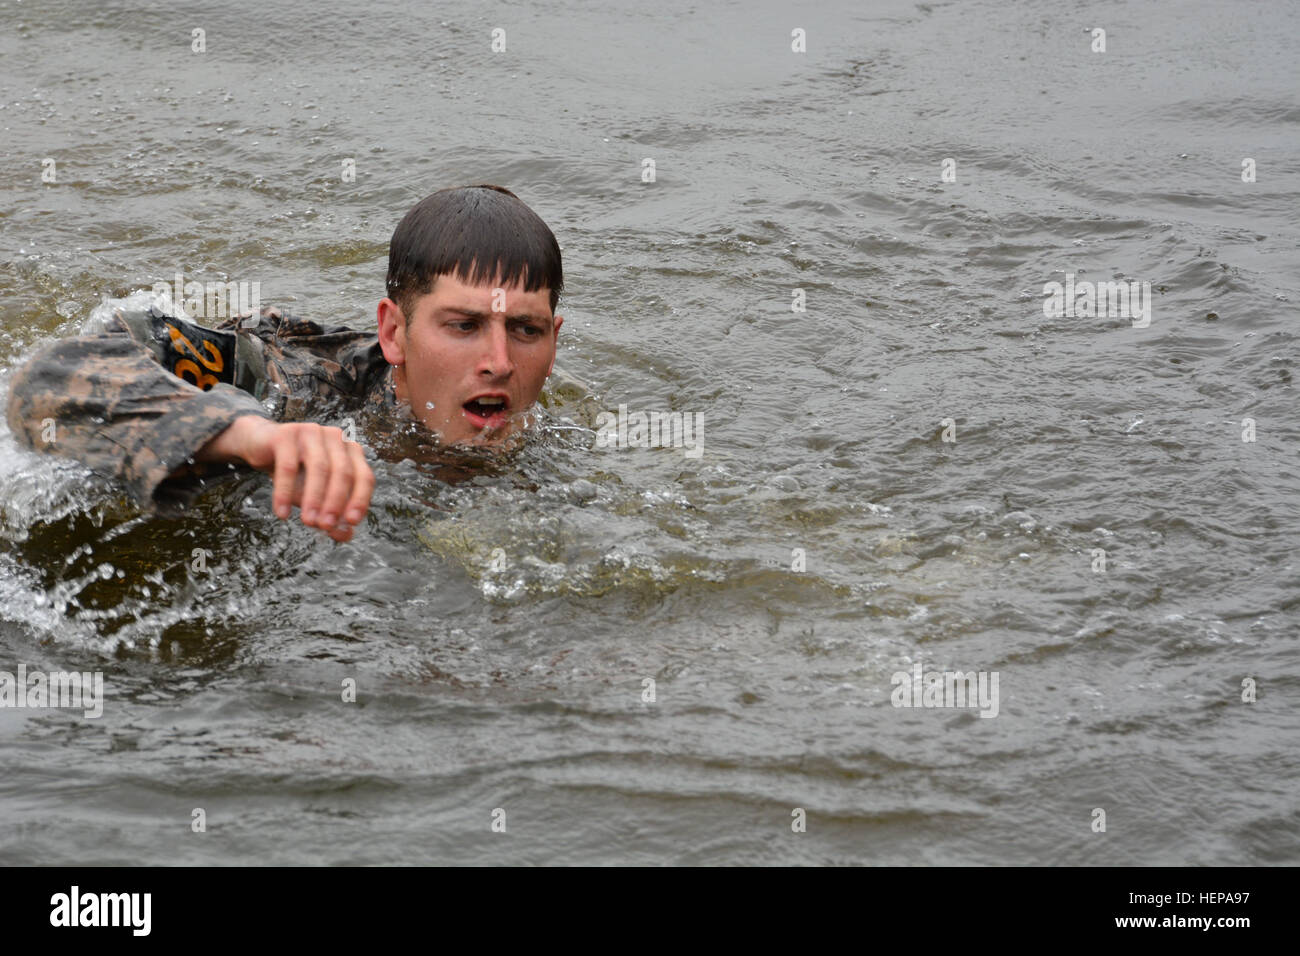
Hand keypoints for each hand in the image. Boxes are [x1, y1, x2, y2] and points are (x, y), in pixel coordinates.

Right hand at [199, 416, 374, 541]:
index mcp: (351, 450)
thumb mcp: (315, 495)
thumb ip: (332, 514)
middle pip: (343, 472)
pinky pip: (288, 466)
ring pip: (319, 468)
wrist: (261, 447)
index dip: (360, 500)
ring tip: (308, 522)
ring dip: (315, 498)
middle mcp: (336, 437)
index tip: (351, 523)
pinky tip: (282, 513)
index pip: (364, 476)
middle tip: (325, 526)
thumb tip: (345, 535)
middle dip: (336, 502)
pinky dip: (285, 492)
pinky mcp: (287, 433)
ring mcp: (312, 431)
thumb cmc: (296, 472)